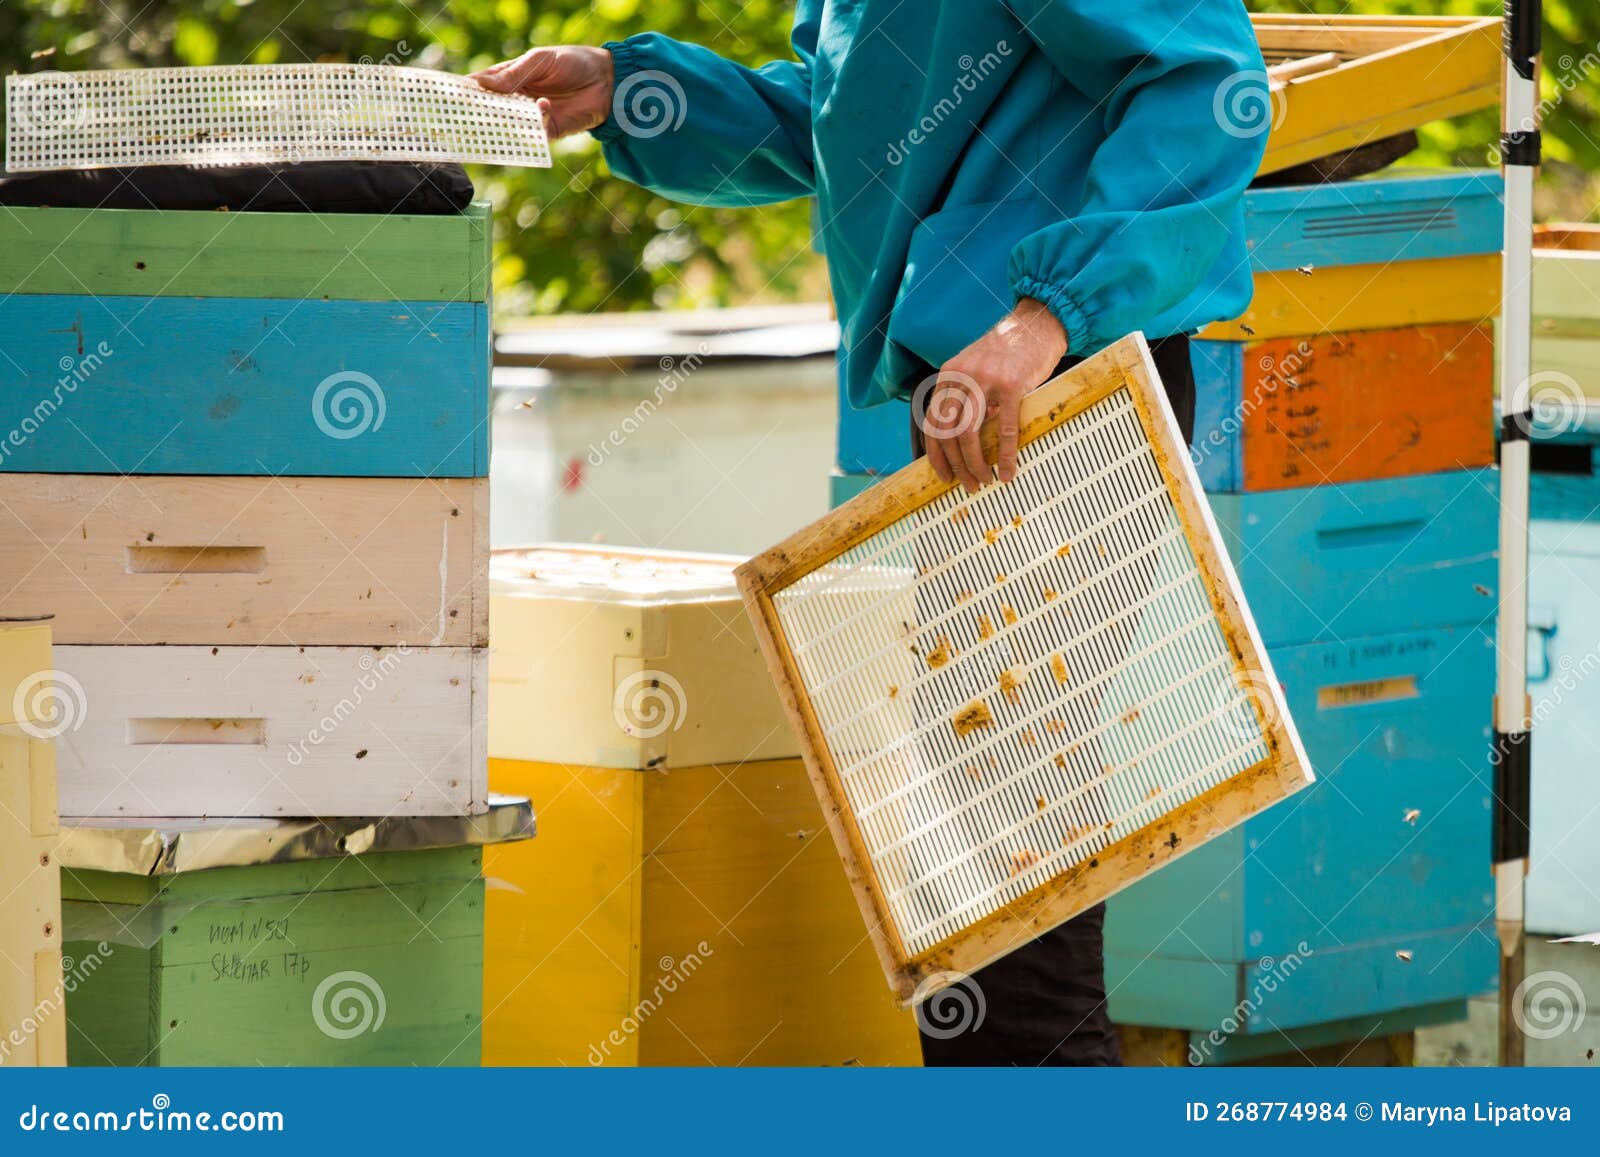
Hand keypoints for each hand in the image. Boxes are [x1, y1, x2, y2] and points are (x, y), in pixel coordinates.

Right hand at [472, 46, 615, 138]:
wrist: (606, 81)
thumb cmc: (572, 62)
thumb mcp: (540, 61)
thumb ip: (513, 74)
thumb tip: (482, 84)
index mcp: (510, 78)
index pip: (482, 86)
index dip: (467, 91)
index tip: (450, 96)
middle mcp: (517, 99)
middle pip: (490, 110)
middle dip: (478, 113)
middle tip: (464, 116)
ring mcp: (530, 117)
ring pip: (508, 125)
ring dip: (504, 122)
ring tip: (501, 114)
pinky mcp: (548, 131)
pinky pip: (533, 135)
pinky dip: (535, 123)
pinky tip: (545, 105)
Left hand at [922, 298, 1067, 492]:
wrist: (1037, 324)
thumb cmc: (1009, 354)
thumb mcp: (977, 371)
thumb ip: (966, 398)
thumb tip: (963, 443)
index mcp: (948, 375)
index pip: (933, 422)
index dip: (937, 455)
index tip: (944, 476)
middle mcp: (961, 377)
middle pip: (949, 433)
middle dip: (957, 465)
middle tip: (969, 485)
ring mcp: (985, 380)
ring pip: (969, 434)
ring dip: (975, 464)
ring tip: (984, 481)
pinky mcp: (1011, 385)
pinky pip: (1005, 429)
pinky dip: (1006, 455)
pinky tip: (1008, 471)